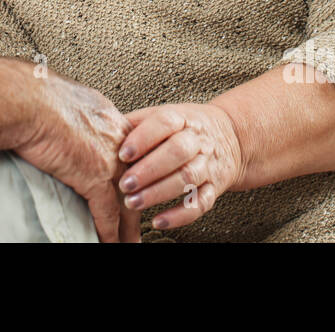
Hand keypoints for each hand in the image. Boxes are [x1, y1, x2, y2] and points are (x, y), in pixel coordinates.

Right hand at [13, 68, 140, 242]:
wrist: (27, 100)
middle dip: (139, 203)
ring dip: (129, 227)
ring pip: (128, 201)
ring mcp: (110, 158)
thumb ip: (74, 113)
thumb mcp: (65, 97)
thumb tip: (63, 116)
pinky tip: (108, 242)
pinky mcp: (96, 176)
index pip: (132, 152)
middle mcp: (117, 138)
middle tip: (139, 223)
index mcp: (110, 118)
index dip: (135, 173)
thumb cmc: (33, 95)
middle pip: (137, 179)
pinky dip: (108, 233)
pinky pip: (107, 213)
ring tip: (130, 241)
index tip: (136, 187)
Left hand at [116, 102, 243, 230]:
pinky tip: (159, 220)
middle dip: (149, 170)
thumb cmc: (186, 127)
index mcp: (182, 119)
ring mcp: (208, 165)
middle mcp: (198, 141)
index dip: (143, 138)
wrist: (230, 136)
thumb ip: (136, 123)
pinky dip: (180, 215)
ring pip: (188, 179)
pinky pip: (201, 204)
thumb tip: (104, 131)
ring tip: (133, 203)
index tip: (123, 154)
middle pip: (177, 152)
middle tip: (125, 184)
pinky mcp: (215, 188)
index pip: (165, 123)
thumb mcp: (163, 114)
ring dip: (158, 193)